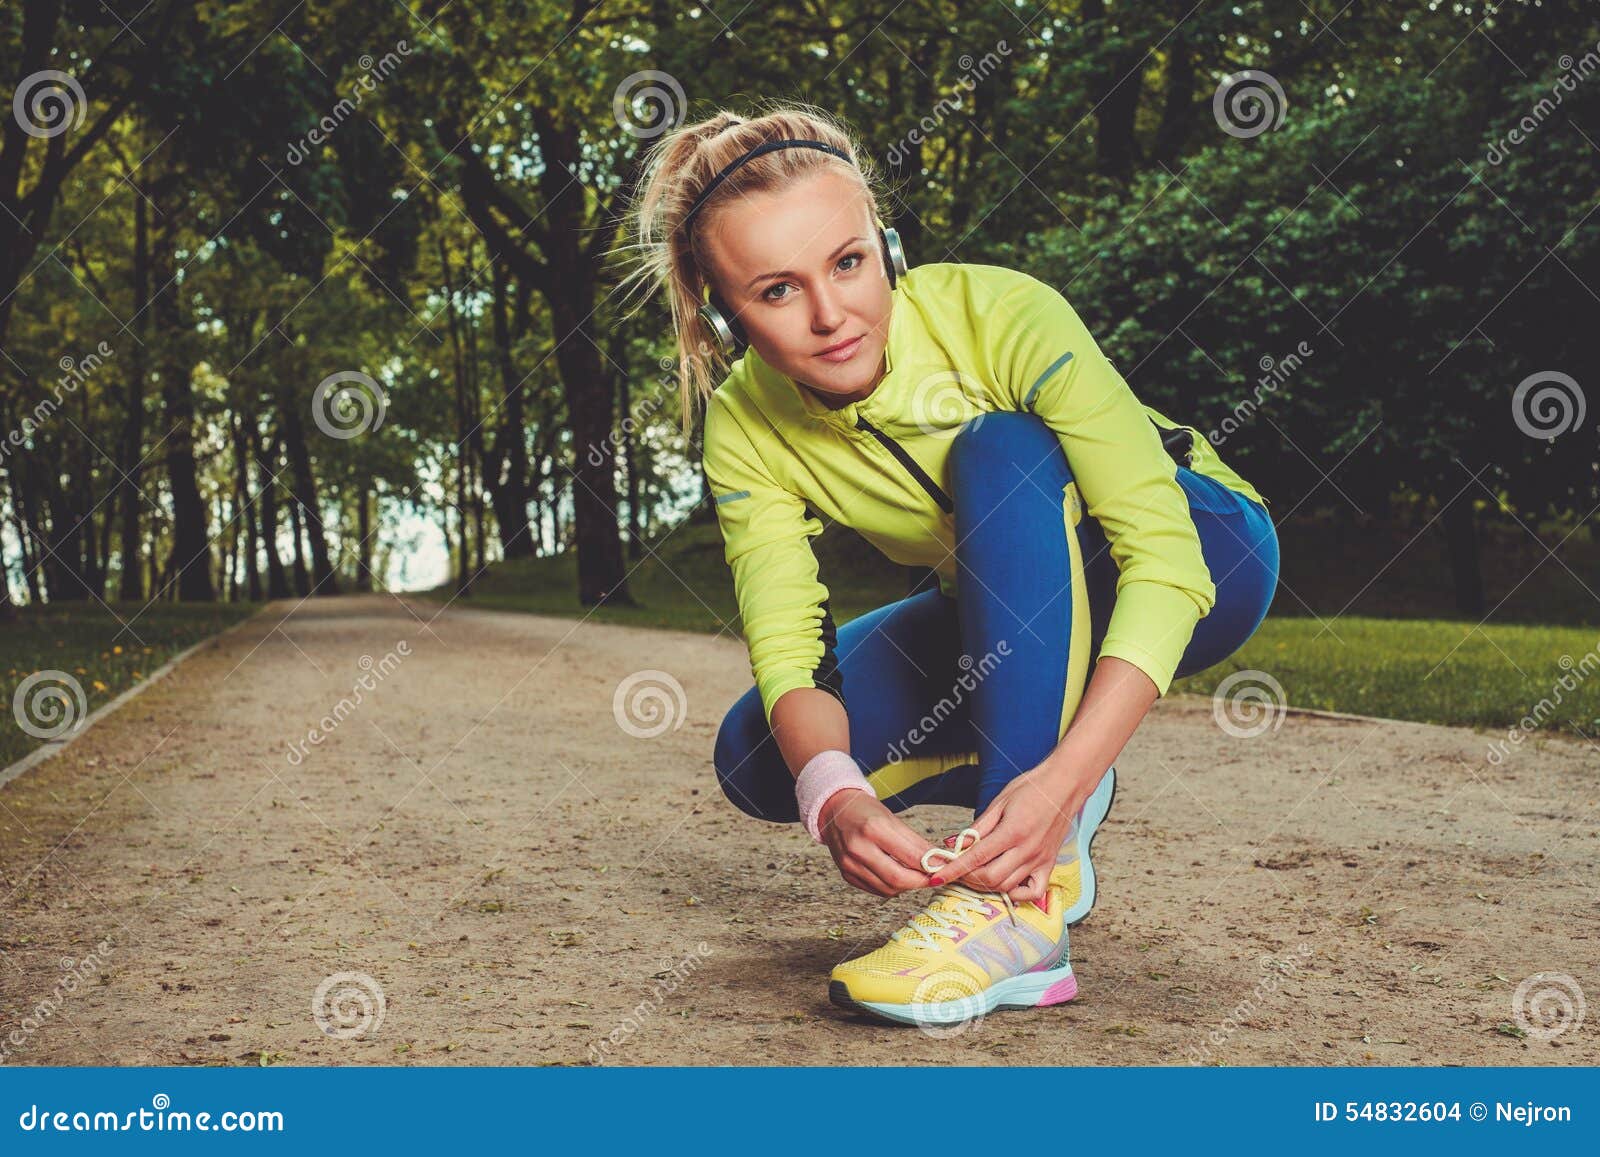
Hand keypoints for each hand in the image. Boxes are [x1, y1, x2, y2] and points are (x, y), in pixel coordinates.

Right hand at [817, 789, 936, 897]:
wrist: (834, 809)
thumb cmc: (865, 810)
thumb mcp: (892, 819)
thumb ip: (914, 842)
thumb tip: (937, 861)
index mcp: (873, 829)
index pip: (910, 857)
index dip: (931, 867)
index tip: (944, 868)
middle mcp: (858, 848)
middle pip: (898, 879)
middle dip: (920, 882)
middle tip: (932, 877)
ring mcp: (849, 864)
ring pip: (888, 889)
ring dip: (906, 886)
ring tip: (914, 874)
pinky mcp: (846, 874)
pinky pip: (875, 890)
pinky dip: (890, 887)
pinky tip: (895, 875)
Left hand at [928, 763, 1098, 905]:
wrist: (1065, 783)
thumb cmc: (1032, 787)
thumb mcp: (999, 802)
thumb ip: (978, 827)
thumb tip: (953, 844)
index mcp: (1012, 832)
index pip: (976, 858)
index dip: (953, 870)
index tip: (935, 877)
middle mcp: (1027, 851)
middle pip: (990, 878)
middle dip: (967, 879)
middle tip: (956, 871)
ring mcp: (1040, 860)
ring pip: (1007, 886)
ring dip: (986, 885)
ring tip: (975, 874)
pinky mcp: (1050, 864)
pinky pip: (1033, 891)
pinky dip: (1016, 894)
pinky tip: (1005, 883)